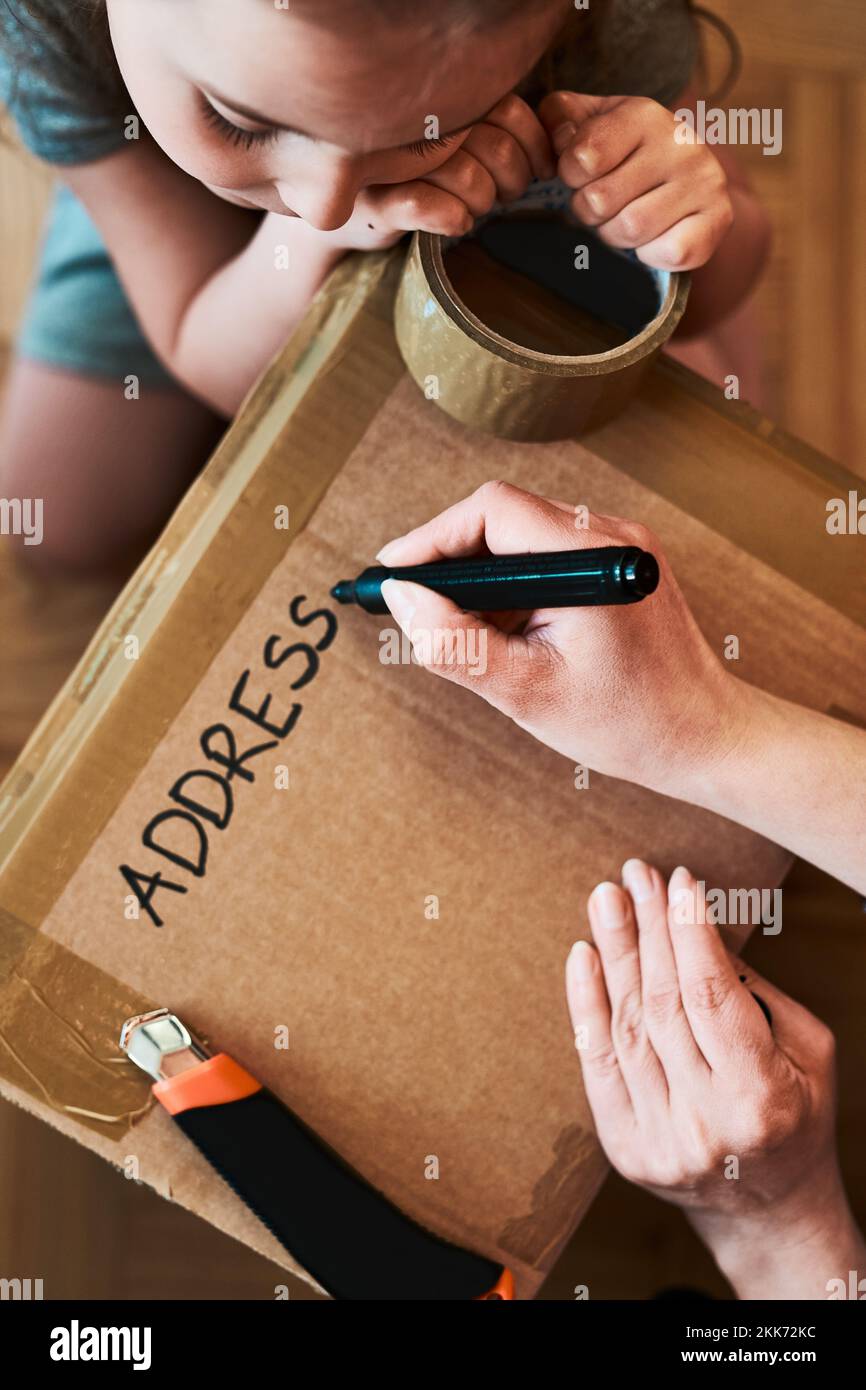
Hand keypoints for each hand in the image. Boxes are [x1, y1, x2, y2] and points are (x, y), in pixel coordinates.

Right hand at [337, 94, 554, 249]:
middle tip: (500, 196)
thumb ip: (493, 135)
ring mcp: (394, 160)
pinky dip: (453, 220)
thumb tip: (547, 158)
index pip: (508, 109)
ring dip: (481, 205)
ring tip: (469, 208)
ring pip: (470, 179)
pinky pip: (430, 206)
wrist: (349, 213)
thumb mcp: (454, 147)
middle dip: (510, 183)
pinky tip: (452, 222)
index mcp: (442, 99)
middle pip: (495, 148)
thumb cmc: (413, 177)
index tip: (540, 170)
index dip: (534, 144)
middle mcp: (417, 119)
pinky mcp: (378, 200)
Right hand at [376, 481, 741, 797]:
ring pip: (524, 535)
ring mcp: (623, 545)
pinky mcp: (624, 564)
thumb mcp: (526, 692)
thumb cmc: (628, 724)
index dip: (431, 537)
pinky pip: (551, 554)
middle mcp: (612, 534)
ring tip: (471, 634)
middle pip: (505, 516)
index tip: (392, 574)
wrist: (706, 737)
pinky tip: (512, 633)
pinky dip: (517, 586)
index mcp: (591, 557)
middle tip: (419, 609)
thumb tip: (401, 597)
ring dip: (485, 577)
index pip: (491, 510)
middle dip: (453, 561)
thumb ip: (456, 642)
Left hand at [538, 91, 732, 271]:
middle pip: (600, 200)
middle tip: (602, 206)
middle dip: (589, 212)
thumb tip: (557, 135)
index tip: (581, 175)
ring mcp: (705, 179)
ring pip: (631, 229)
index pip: (582, 158)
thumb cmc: (626, 154)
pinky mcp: (720, 217)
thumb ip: (560, 117)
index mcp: (643, 113)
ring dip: (616, 235)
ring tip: (624, 219)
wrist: (686, 181)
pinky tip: (653, 239)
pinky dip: (652, 254)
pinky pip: (670, 252)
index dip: (571, 176)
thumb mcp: (590, 124)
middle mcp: (680, 141)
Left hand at [566, 861, 864, 1298]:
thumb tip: (698, 931)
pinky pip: (597, 1063)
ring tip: (607, 897)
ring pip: (628, 1027)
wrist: (768, 1211)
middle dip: (649, 930)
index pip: (713, 999)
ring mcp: (658, 1141)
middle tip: (636, 873)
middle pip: (664, 1005)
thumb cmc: (797, 1115)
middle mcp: (705, 1125)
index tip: (680, 881)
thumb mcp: (807, 1052)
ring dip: (614, 954)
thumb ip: (755, 995)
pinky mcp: (623, 1147)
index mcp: (761, 1101)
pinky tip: (582, 956)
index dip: (691, 935)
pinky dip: (586, 1005)